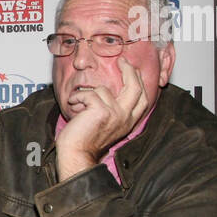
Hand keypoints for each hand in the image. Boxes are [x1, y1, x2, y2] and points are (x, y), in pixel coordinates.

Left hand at [55, 57, 148, 179]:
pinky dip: (76, 97)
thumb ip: (114, 110)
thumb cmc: (86, 141)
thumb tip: (111, 92)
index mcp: (129, 121)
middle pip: (136, 87)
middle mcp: (125, 117)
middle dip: (130, 70)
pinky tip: (73, 106)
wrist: (77, 155)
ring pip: (103, 89)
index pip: (142, 97)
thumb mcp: (107, 125)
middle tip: (121, 61)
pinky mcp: (101, 111)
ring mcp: (115, 114)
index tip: (132, 68)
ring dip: (86, 94)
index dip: (138, 80)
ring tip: (78, 105)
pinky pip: (88, 94)